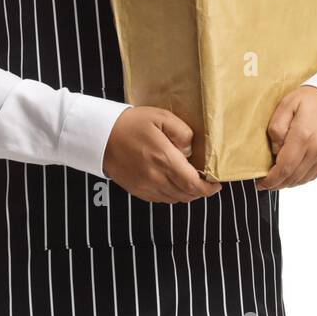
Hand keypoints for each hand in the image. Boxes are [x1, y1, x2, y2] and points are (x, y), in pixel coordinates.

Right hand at [102, 106, 221, 203]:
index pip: (193, 183)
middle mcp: (156, 176)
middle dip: (200, 191)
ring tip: (190, 181)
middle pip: (186, 194)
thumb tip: (190, 149)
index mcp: (164, 158)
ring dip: (186, 193)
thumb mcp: (160, 116)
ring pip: (175, 198)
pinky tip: (172, 182)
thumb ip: (181, 131)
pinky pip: (161, 199)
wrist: (100, 136)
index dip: (209, 188)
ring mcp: (145, 186)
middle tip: (206, 181)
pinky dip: (172, 194)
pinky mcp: (137, 190)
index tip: (216, 183)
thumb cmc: (131, 124)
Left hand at [256, 86, 316, 189]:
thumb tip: (274, 149)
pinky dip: (302, 178)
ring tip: (277, 181)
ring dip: (288, 183)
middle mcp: (316, 150)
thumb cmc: (316, 98)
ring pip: (304, 179)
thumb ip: (277, 126)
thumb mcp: (288, 103)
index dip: (271, 179)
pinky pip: (315, 175)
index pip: (284, 167)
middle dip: (277, 184)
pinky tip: (293, 175)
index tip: (261, 183)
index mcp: (303, 136)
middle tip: (266, 184)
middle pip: (293, 177)